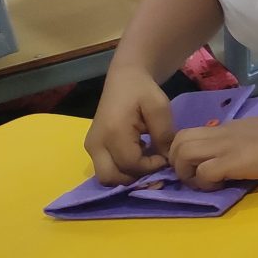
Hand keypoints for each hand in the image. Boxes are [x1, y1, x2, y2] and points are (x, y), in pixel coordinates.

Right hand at [85, 70, 175, 184]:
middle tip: (153, 164)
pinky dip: (122, 168)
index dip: (151, 167)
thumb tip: (167, 160)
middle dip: (135, 177)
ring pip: (107, 176)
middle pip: (111, 178)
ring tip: (146, 158)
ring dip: (129, 174)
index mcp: (113, 132)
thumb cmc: (143, 91)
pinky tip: (138, 153)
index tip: (164, 156)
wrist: (124, 79)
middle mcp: (96, 143)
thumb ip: (164, 134)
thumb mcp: (160, 108)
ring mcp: (91, 146)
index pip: (131, 165)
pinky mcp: (92, 147)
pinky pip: (106, 168)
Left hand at [167, 114, 257, 188]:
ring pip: (183, 154)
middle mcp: (220, 134)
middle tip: (193, 175)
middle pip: (178, 141)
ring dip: (186, 172)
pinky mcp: (232, 162)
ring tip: (203, 182)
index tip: (193, 165)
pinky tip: (219, 186)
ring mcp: (224, 147)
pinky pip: (203, 172)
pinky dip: (204, 183)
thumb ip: (238, 140)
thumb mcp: (255, 132)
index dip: (182, 151)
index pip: (189, 133)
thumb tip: (231, 153)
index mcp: (226, 128)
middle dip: (177, 162)